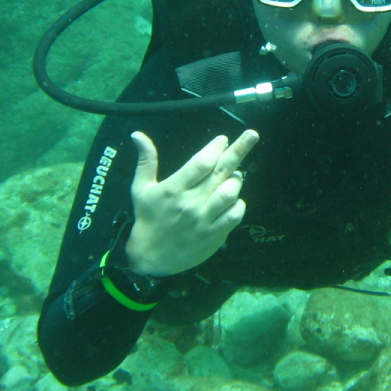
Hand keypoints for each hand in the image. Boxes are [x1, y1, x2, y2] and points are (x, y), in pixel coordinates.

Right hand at [123, 129, 258, 276]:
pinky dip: (238, 204)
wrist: (151, 256)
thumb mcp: (141, 188)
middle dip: (238, 150)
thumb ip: (146, 160)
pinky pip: (235, 215)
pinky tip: (234, 200)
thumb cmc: (148, 218)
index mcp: (174, 189)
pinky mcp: (214, 234)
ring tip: (235, 175)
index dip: (215, 148)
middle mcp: (191, 203)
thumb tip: (138, 134)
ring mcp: (204, 220)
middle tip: (252, 135)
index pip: (201, 163)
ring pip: (230, 193)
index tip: (222, 140)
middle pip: (220, 172)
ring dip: (236, 181)